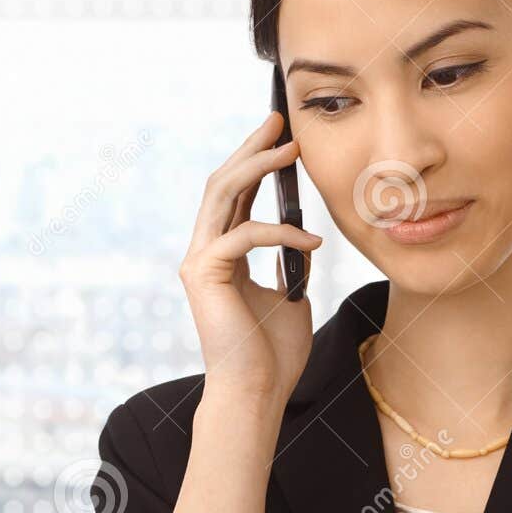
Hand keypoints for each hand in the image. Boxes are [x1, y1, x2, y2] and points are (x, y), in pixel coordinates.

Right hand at [180, 111, 322, 407]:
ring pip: (222, 194)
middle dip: (252, 148)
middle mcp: (205, 251)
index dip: (256, 161)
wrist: (258, 392)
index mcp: (223, 254)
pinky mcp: (204, 274)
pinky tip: (311, 242)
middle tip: (280, 120)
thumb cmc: (274, 353)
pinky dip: (281, 233)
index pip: (236, 195)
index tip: (282, 134)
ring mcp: (200, 261)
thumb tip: (305, 241)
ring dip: (257, 166)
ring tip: (289, 146)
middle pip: (223, 182)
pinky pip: (245, 235)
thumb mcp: (291, 295)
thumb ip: (291, 265)